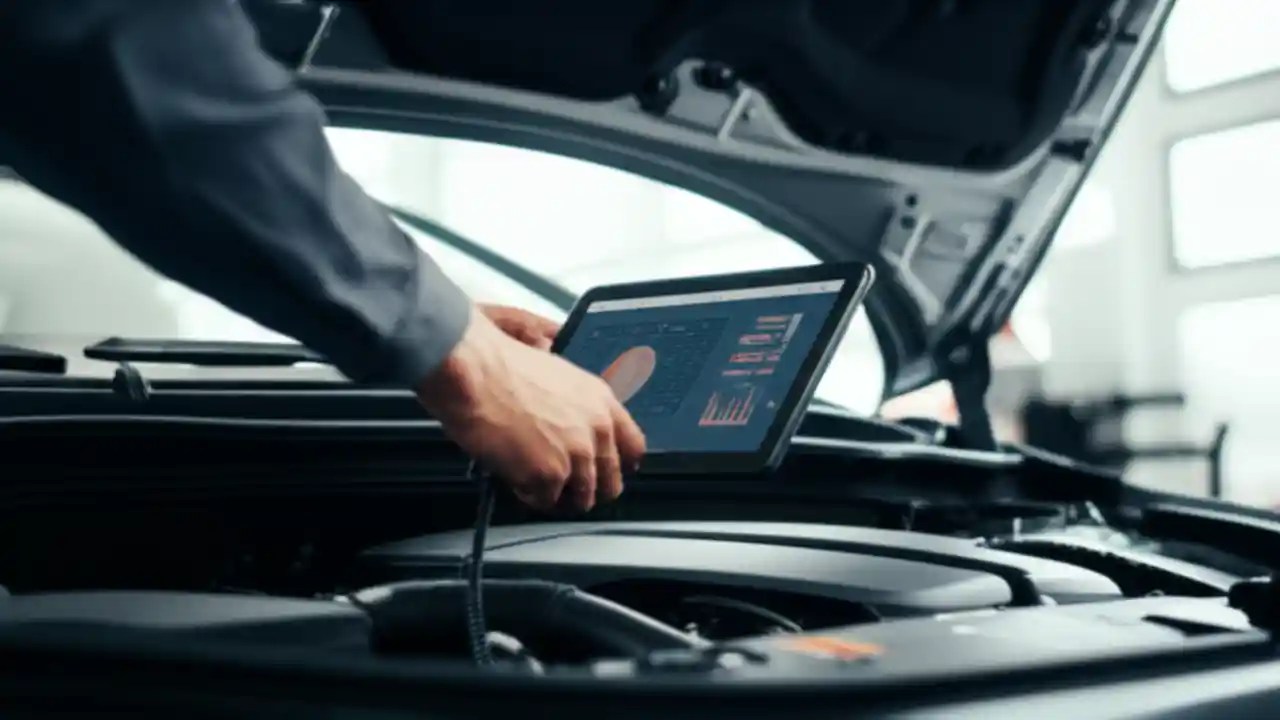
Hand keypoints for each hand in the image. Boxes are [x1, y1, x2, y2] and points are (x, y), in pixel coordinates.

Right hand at [416, 307, 645, 511]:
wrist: (474, 372)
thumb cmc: (502, 368)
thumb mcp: (558, 378)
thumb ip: (578, 409)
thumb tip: (577, 435)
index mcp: (602, 401)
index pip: (634, 448)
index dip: (619, 466)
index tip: (605, 474)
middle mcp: (597, 429)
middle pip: (610, 483)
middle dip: (586, 490)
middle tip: (562, 487)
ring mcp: (576, 455)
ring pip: (580, 499)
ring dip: (557, 496)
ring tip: (531, 477)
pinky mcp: (549, 475)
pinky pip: (544, 502)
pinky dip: (527, 495)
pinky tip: (512, 472)